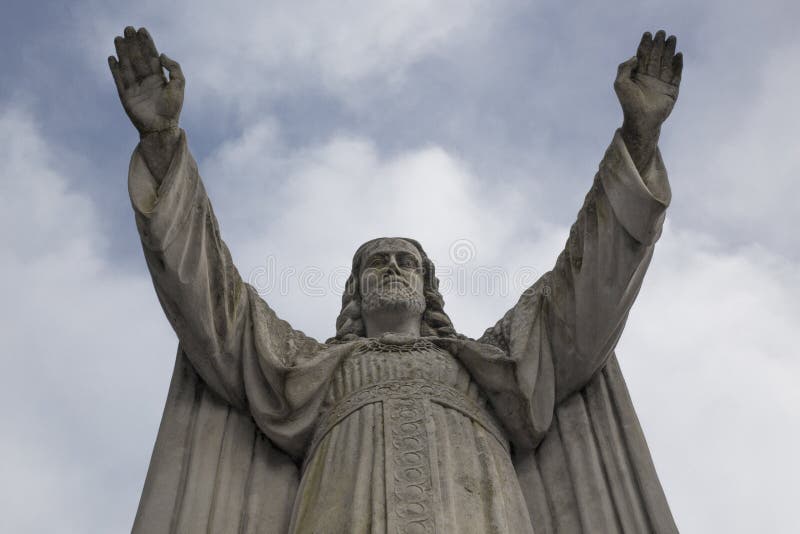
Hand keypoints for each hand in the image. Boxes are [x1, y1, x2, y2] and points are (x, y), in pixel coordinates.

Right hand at [108, 27, 183, 137]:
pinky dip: (115, 69)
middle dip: (132, 43)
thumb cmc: (172, 108)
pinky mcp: (126, 96)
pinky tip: (111, 58)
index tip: (142, 30)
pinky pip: (119, 79)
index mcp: (159, 78)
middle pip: (137, 58)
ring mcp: (135, 88)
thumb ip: (174, 68)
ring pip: (127, 65)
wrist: (161, 127)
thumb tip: (161, 55)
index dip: (146, 43)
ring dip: (122, 52)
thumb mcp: (179, 85)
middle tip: (127, 28)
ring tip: (118, 38)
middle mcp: (146, 81)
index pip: (151, 57)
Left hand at [615, 30, 682, 170]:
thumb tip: (635, 56)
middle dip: (658, 44)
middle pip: (655, 57)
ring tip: (672, 38)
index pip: (642, 57)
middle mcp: (650, 78)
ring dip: (669, 50)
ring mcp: (661, 83)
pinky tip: (678, 54)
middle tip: (662, 32)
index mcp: (637, 76)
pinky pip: (676, 74)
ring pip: (666, 63)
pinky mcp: (671, 90)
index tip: (648, 34)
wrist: (641, 120)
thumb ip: (624, 68)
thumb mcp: (620, 84)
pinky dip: (677, 65)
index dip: (645, 45)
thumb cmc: (629, 103)